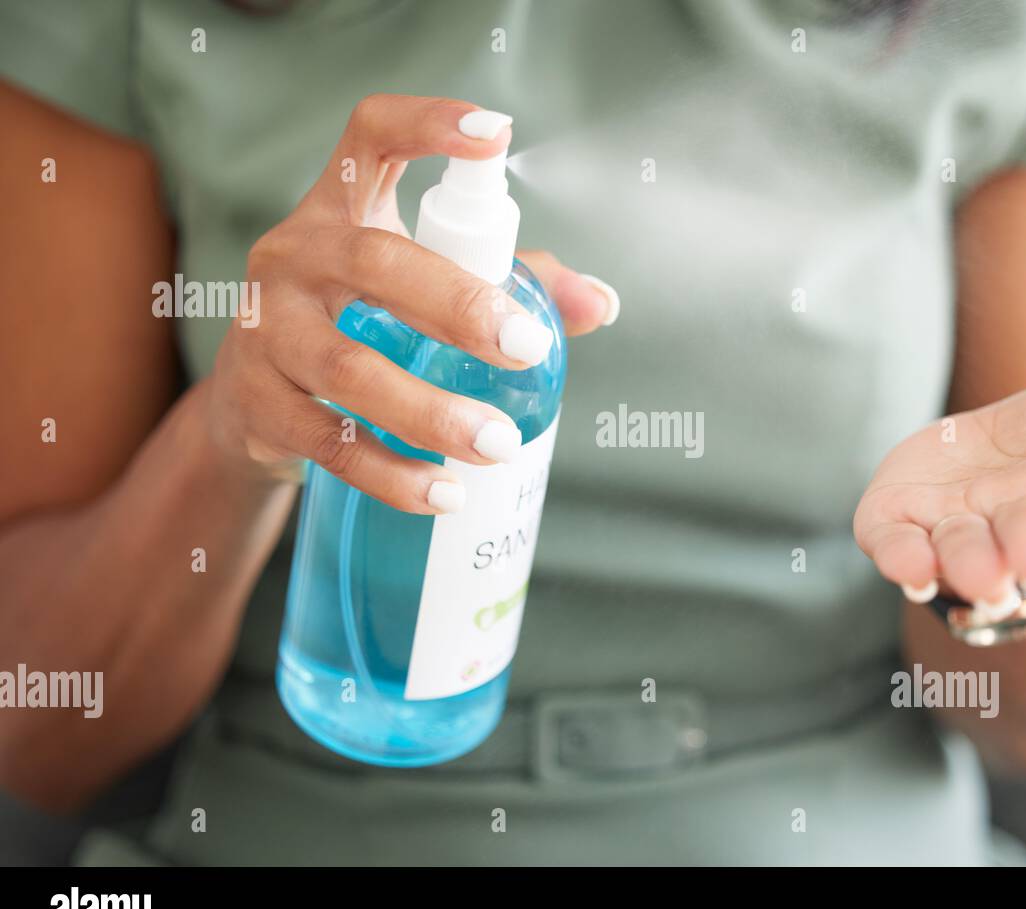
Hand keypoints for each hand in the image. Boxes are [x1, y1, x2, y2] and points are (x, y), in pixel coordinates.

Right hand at [206, 95, 617, 512]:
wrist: (251, 409)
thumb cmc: (361, 329)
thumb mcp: (424, 293)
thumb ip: (515, 287)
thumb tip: (602, 304)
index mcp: (341, 211)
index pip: (371, 137)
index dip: (429, 125)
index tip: (498, 137)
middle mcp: (292, 255)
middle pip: (375, 264)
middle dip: (459, 307)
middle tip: (527, 349)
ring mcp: (262, 328)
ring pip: (349, 369)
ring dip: (431, 412)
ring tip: (499, 444)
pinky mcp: (253, 402)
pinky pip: (328, 442)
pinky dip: (391, 474)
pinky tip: (444, 493)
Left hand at [854, 382, 1025, 616]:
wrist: (990, 445)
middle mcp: (1014, 530)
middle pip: (1025, 544)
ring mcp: (952, 530)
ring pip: (961, 556)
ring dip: (970, 564)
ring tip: (981, 573)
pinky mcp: (895, 523)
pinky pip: (894, 547)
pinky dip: (902, 557)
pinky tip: (909, 564)